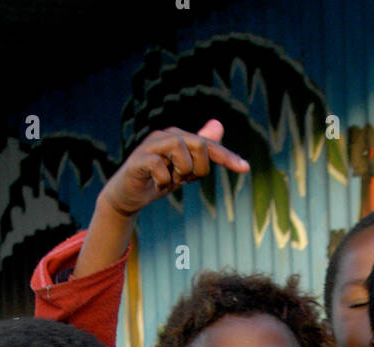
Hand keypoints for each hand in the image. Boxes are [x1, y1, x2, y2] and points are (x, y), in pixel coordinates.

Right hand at [100, 122, 249, 218]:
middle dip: (198, 169)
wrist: (129, 194)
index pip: (209, 145)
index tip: (245, 168)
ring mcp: (151, 146)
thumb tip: (218, 125)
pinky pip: (160, 167)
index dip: (227, 156)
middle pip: (199, 145)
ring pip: (181, 152)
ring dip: (180, 174)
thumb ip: (200, 150)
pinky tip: (157, 186)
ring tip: (169, 181)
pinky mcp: (139, 159)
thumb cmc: (158, 178)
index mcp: (179, 137)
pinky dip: (163, 182)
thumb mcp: (184, 168)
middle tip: (184, 180)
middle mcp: (166, 135)